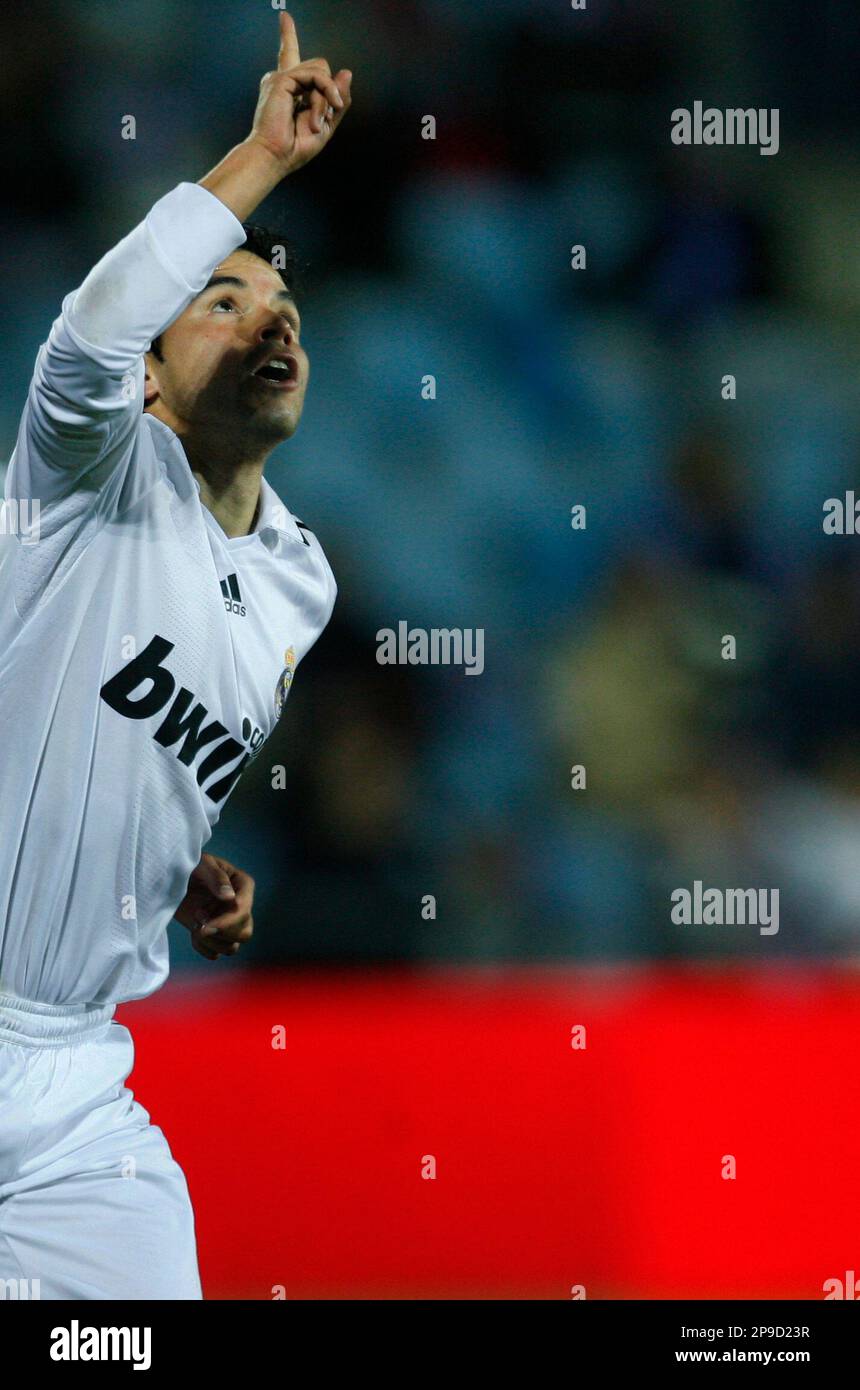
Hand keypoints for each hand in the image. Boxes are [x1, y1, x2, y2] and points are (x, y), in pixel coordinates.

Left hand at [174, 853, 254, 960]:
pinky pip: (216, 954)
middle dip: (219, 933)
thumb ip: (216, 877)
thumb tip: (230, 898)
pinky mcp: (216, 936)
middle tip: (197, 921)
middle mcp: (241, 906)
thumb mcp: (202, 864)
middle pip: (244, 933)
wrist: (172, 878)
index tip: (201, 921)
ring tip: (195, 926)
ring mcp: (230, 923)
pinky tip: (193, 935)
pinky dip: (203, 949)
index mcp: (243, 885)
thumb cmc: (190, 865)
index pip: (243, 910)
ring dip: (210, 942)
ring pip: (232, 947)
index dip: (225, 921)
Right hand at [249, 10, 351, 174]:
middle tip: (321, 121)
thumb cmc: (295, 147)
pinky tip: (321, 111)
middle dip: (329, 94)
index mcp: (290, 89)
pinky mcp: (282, 79)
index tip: (284, 17)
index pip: (291, 56)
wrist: (276, 157)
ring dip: (326, 98)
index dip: (288, 35)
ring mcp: (282, 78)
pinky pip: (316, 76)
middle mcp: (283, 80)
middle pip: (319, 67)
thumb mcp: (326, 124)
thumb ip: (336, 100)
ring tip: (315, 122)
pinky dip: (324, 93)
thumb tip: (346, 72)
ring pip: (321, 71)